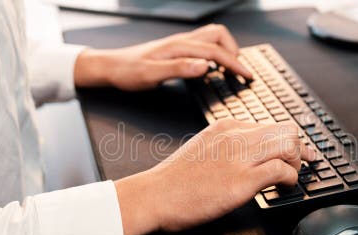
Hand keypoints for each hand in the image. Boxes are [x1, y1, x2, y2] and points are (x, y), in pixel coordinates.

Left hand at [74, 24, 252, 90]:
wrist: (110, 67)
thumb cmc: (127, 72)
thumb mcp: (152, 75)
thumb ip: (179, 70)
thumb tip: (205, 66)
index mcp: (179, 47)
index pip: (216, 51)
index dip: (234, 64)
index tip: (247, 76)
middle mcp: (181, 41)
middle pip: (218, 35)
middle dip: (234, 51)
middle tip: (240, 71)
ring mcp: (179, 43)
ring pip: (211, 37)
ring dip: (225, 49)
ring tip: (230, 68)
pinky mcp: (176, 48)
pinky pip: (202, 44)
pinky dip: (215, 52)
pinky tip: (212, 67)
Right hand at [114, 120, 316, 234]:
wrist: (155, 195)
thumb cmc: (174, 180)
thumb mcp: (203, 148)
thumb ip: (227, 144)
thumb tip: (250, 154)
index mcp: (226, 126)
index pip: (269, 124)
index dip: (289, 139)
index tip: (298, 150)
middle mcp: (236, 136)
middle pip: (286, 130)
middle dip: (301, 148)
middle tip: (305, 163)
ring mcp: (241, 156)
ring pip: (290, 145)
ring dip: (298, 163)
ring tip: (292, 176)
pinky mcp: (243, 179)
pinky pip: (283, 171)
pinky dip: (291, 180)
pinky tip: (284, 188)